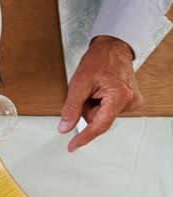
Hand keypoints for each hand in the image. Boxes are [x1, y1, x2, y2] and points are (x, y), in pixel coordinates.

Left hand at [60, 36, 141, 151]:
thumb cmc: (98, 61)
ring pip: (100, 116)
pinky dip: (99, 104)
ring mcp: (132, 102)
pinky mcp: (130, 102)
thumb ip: (71, 108)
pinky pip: (106, 111)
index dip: (83, 137)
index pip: (99, 125)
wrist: (112, 49)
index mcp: (120, 97)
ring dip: (92, 106)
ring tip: (95, 89)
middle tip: (87, 91)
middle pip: (97, 120)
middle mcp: (130, 102)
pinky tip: (101, 91)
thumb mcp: (78, 84)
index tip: (72, 147)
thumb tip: (65, 128)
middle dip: (86, 109)